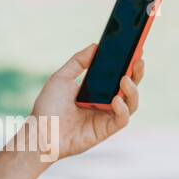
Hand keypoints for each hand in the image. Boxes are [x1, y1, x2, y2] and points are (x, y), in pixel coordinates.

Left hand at [27, 44, 143, 162]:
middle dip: (137, 73)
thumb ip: (78, 61)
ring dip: (133, 90)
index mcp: (96, 90)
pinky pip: (122, 119)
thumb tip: (95, 46)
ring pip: (131, 103)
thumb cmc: (48, 107)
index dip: (128, 63)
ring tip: (125, 78)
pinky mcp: (105, 130)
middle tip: (138, 59)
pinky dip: (123, 108)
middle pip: (129, 88)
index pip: (117, 75)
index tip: (135, 49)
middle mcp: (104, 103)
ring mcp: (106, 117)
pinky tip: (116, 99)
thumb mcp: (61, 78)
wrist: (40, 132)